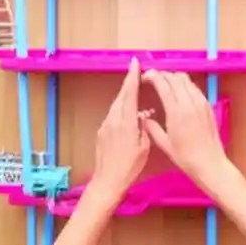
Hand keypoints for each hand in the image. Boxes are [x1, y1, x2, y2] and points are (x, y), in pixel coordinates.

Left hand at [87, 58, 149, 203]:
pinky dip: (121, 109)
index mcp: (125, 122)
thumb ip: (143, 127)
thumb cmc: (129, 167)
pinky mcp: (101, 131)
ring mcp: (105, 125)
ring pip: (116, 105)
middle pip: (121, 96)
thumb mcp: (143, 147)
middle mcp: (113, 120)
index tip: (135, 63)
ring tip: (135, 90)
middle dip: (129, 83)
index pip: (129, 94)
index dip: (132, 77)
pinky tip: (128, 113)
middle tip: (136, 72)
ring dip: (125, 96)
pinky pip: (113, 114)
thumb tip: (142, 115)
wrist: (107, 180)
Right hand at [140, 71, 230, 189]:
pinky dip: (185, 84)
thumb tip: (144, 118)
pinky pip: (195, 88)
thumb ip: (153, 129)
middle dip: (162, 75)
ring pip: (186, 80)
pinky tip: (179, 91)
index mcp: (176, 112)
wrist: (210, 163)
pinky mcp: (208, 106)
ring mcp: (201, 103)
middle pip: (175, 78)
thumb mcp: (165, 144)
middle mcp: (190, 103)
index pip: (163, 84)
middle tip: (152, 78)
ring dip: (174, 77)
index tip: (145, 76)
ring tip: (165, 82)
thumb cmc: (186, 157)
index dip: (153, 76)